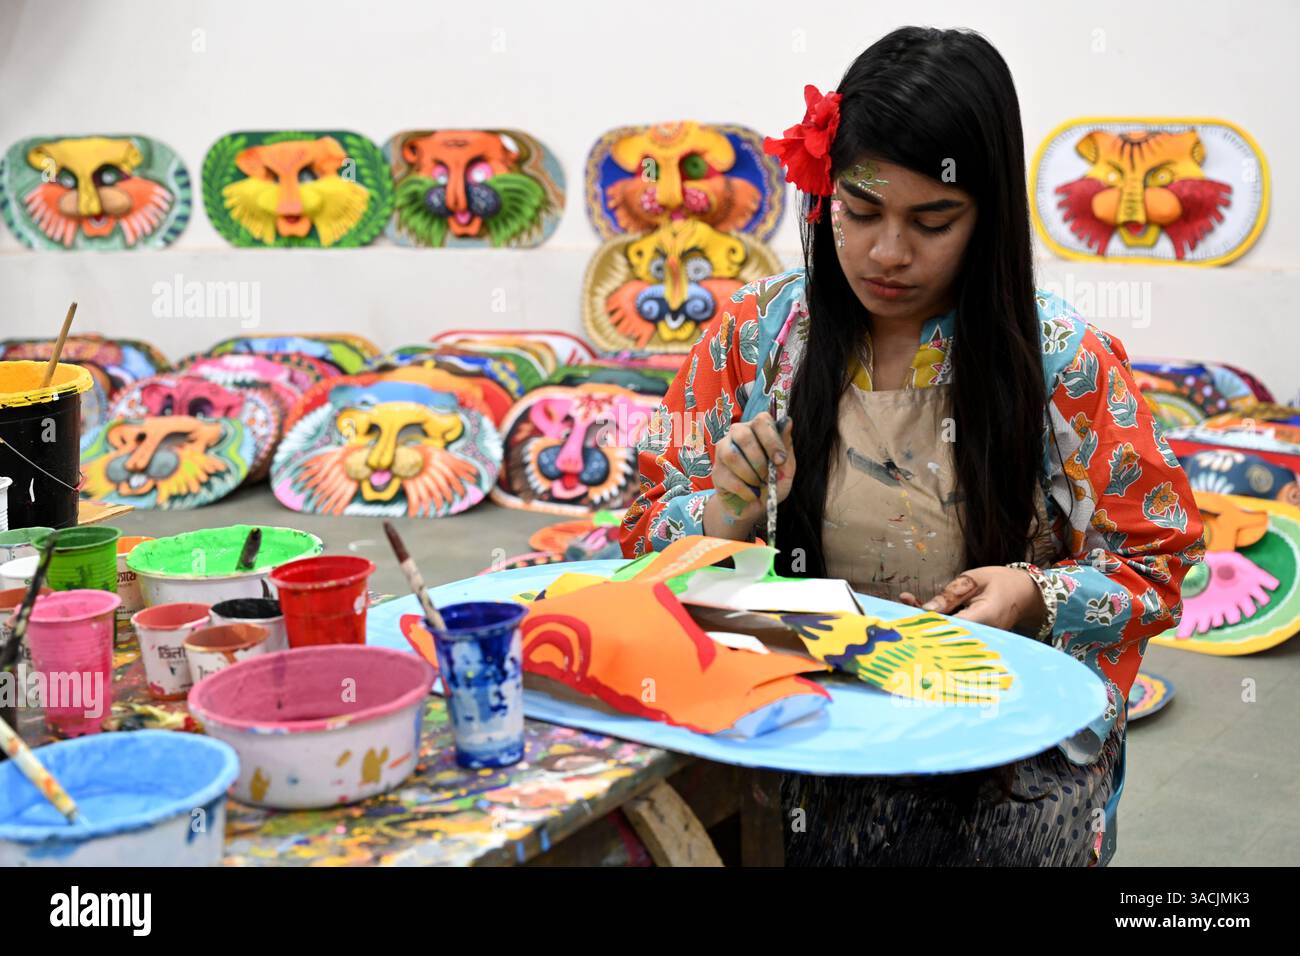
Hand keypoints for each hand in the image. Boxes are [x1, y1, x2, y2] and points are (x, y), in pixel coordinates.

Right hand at [702, 413, 794, 538]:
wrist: (753, 507)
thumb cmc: (770, 483)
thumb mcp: (786, 467)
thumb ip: (786, 446)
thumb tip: (787, 422)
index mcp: (757, 430)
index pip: (761, 420)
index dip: (772, 440)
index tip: (780, 460)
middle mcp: (737, 435)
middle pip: (743, 435)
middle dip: (759, 459)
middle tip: (767, 476)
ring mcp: (723, 451)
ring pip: (732, 455)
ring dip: (750, 474)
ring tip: (758, 484)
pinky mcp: (716, 471)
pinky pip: (729, 477)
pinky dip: (745, 490)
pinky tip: (751, 494)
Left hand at [900, 566, 1045, 634]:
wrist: (1025, 593)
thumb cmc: (1000, 582)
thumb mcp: (974, 579)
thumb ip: (950, 594)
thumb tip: (925, 610)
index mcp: (984, 617)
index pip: (949, 626)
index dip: (926, 622)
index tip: (907, 613)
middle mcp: (981, 634)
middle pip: (944, 633)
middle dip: (920, 620)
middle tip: (903, 601)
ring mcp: (977, 639)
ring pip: (946, 633)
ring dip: (924, 619)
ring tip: (906, 599)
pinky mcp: (973, 638)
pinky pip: (951, 631)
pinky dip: (935, 621)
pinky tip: (916, 606)